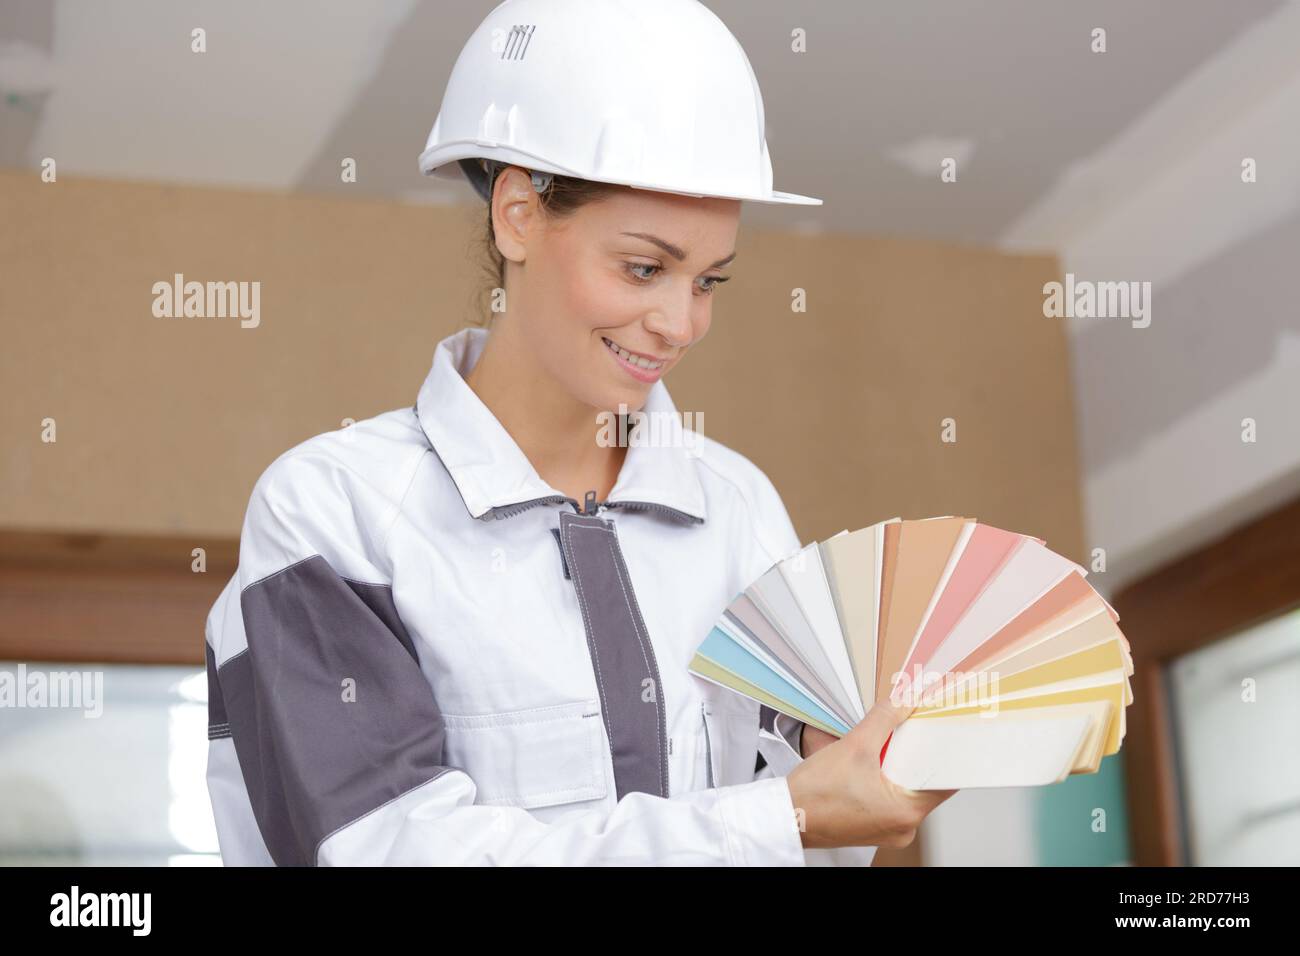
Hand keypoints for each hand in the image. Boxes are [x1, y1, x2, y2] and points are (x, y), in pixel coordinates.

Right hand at [785, 699, 957, 849]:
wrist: (784, 817)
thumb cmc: (813, 796)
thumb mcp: (854, 746)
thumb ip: (884, 719)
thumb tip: (904, 701)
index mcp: (906, 812)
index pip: (944, 781)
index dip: (943, 754)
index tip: (940, 735)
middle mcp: (903, 827)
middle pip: (924, 784)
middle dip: (913, 757)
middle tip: (904, 736)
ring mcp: (888, 831)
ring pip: (906, 792)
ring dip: (896, 770)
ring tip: (878, 753)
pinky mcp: (873, 829)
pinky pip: (890, 801)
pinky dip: (883, 783)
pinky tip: (866, 770)